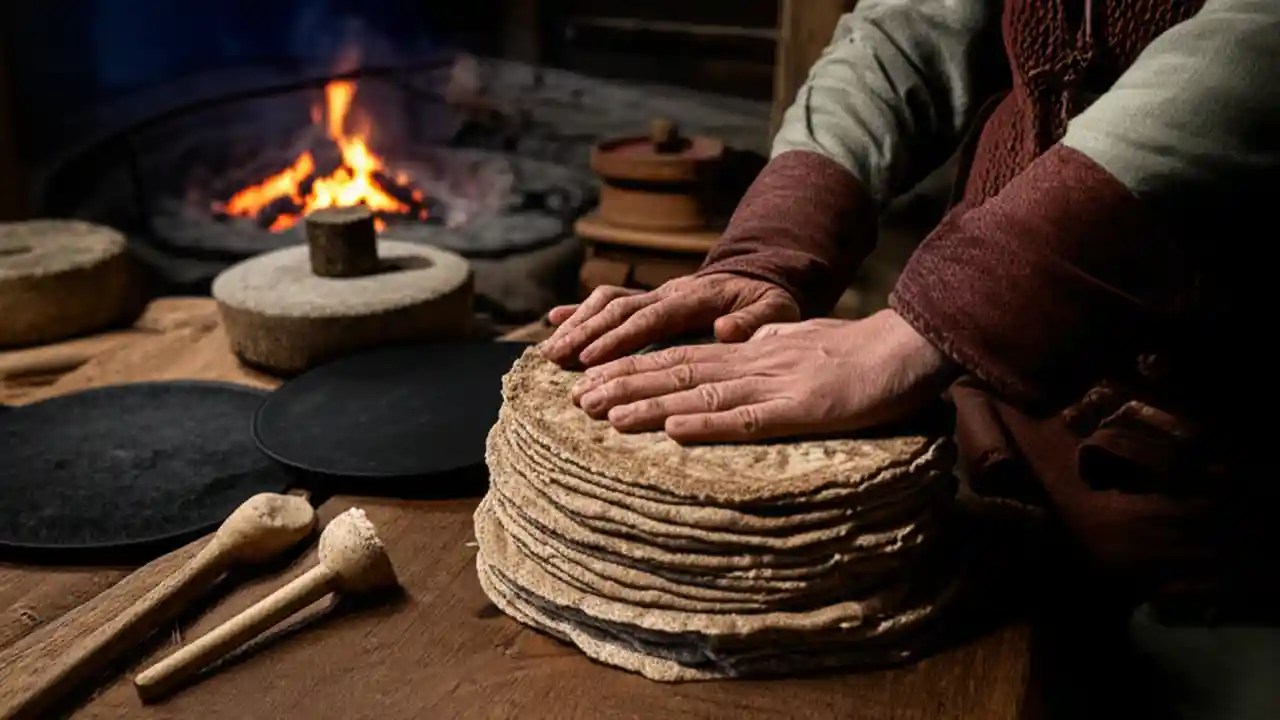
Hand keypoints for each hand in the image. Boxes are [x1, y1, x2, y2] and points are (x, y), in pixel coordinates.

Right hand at [538, 273, 799, 367]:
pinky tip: (553, 321)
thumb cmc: (768, 300)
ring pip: (607, 302)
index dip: (619, 337)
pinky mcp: (648, 299)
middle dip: (586, 333)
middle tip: (557, 358)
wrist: (759, 276)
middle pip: (619, 309)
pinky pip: (609, 300)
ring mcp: (655, 293)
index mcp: (694, 298)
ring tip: (550, 350)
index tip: (591, 358)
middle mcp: (668, 292)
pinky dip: (580, 309)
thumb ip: (755, 321)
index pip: (650, 317)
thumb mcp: (777, 310)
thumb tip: (726, 330)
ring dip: (578, 324)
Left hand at [569, 310, 955, 442]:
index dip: (633, 368)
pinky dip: (708, 423)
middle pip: (676, 371)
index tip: (594, 379)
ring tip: (604, 414)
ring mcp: (773, 384)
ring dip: (649, 403)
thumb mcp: (798, 344)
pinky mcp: (801, 408)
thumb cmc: (856, 353)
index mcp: (749, 352)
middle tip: (577, 399)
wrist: (907, 348)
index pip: (680, 357)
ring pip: (699, 392)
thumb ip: (763, 346)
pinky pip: (747, 418)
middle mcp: (750, 363)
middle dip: (623, 385)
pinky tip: (673, 430)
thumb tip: (734, 344)